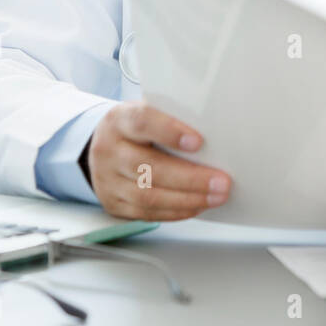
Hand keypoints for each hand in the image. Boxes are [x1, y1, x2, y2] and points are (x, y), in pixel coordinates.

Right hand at [86, 102, 232, 220]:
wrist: (104, 148)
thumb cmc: (138, 129)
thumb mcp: (150, 113)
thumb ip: (174, 119)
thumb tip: (216, 132)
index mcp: (120, 120)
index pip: (142, 122)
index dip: (170, 132)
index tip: (199, 142)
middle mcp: (109, 150)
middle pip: (149, 167)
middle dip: (190, 177)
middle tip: (222, 182)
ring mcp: (108, 180)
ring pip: (147, 195)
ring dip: (187, 199)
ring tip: (216, 197)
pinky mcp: (113, 203)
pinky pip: (146, 212)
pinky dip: (176, 211)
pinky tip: (197, 206)